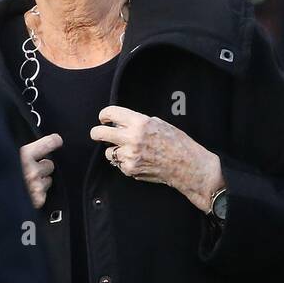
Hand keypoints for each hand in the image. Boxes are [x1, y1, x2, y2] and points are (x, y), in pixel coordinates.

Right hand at [19, 133, 61, 209]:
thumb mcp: (1, 157)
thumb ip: (14, 151)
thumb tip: (26, 149)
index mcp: (22, 155)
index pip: (48, 143)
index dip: (53, 142)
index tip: (56, 141)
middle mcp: (32, 170)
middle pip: (49, 164)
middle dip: (41, 167)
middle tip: (28, 171)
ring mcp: (36, 186)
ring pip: (48, 180)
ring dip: (39, 182)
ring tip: (24, 184)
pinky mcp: (38, 200)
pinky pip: (43, 195)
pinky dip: (37, 195)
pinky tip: (25, 195)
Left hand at [90, 106, 223, 211]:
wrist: (186, 165)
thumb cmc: (176, 143)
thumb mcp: (158, 123)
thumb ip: (137, 122)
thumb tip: (120, 122)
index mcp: (140, 122)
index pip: (110, 113)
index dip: (104, 115)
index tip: (104, 118)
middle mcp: (132, 138)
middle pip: (99, 133)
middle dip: (96, 133)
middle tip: (98, 133)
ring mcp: (130, 155)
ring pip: (108, 151)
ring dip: (114, 150)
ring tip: (129, 150)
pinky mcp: (130, 169)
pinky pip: (118, 163)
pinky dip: (124, 162)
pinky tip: (138, 160)